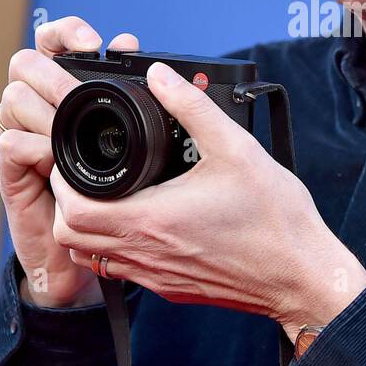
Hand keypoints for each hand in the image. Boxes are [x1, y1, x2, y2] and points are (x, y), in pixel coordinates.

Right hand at [0, 16, 138, 308]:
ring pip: (13, 99)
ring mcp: (25, 139)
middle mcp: (43, 110)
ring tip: (74, 127)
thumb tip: (146, 59)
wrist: (102, 251)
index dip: (66, 32)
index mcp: (71, 95)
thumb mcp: (142, 140)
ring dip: (45, 109)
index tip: (94, 41)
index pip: (55, 43)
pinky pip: (11, 144)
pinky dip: (35, 146)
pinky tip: (58, 157)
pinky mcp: (14, 173)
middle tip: (80, 93)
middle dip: (53, 72)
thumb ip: (142, 99)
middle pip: (25, 64)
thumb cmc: (125, 194)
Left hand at [49, 60, 365, 338]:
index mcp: (153, 219)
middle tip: (87, 172)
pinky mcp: (171, 289)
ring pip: (92, 257)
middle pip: (72, 236)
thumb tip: (160, 75)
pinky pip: (122, 270)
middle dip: (68, 201)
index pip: (73, 209)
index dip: (63, 181)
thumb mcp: (236, 147)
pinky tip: (143, 222)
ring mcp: (157, 276)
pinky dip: (114, 247)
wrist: (302, 276)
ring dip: (88, 227)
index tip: (77, 156)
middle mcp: (147, 253)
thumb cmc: (276, 219)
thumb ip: (193, 106)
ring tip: (109, 195)